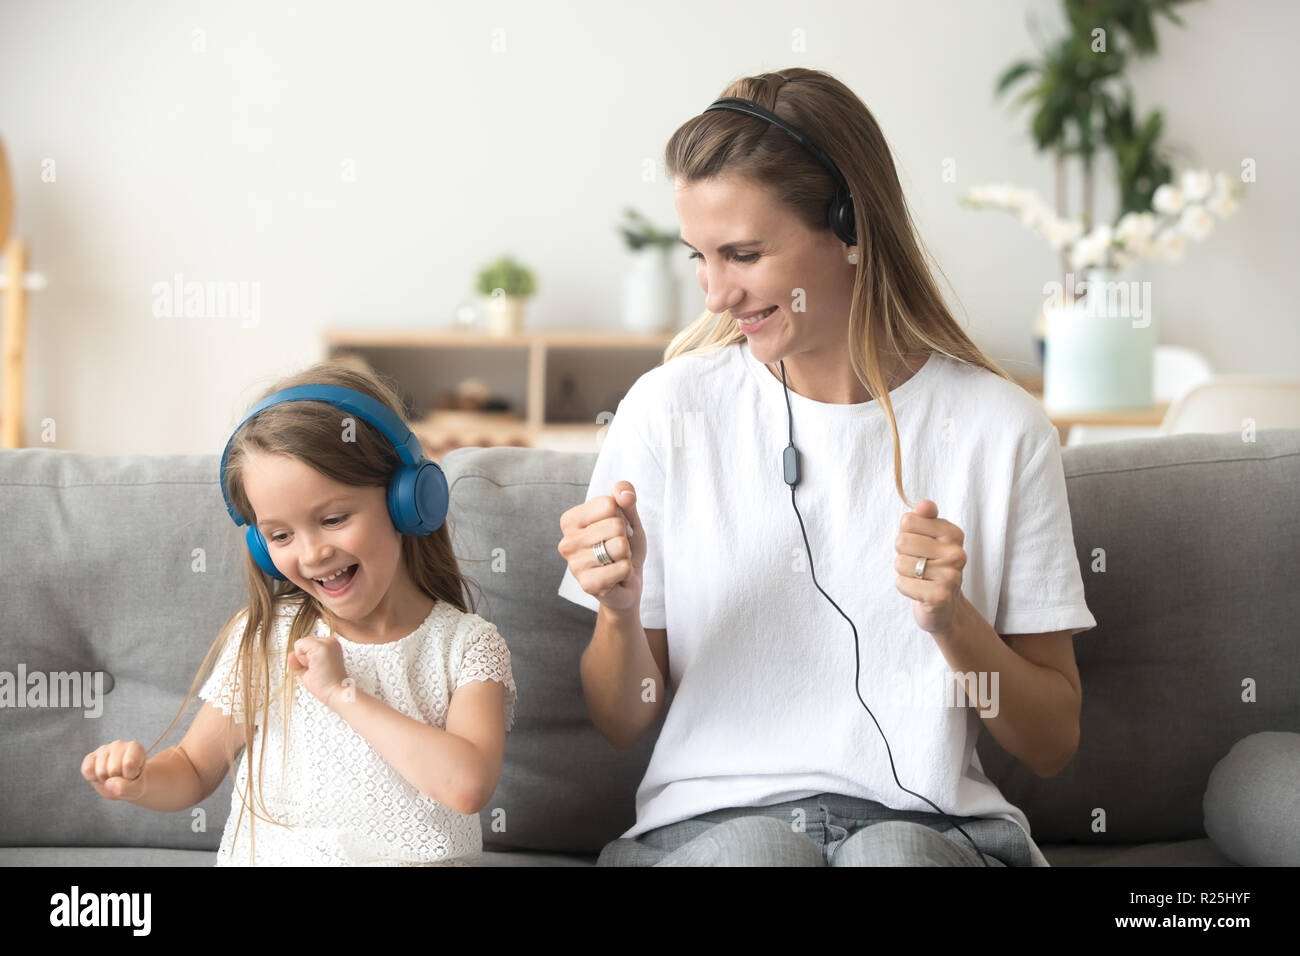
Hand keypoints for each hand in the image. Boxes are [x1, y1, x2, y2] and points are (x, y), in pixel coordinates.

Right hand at [82, 740, 148, 801]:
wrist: (125, 784)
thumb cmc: (134, 783)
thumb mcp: (137, 789)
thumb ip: (126, 787)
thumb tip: (108, 783)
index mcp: (135, 747)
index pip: (129, 764)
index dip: (129, 776)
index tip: (133, 774)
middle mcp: (119, 744)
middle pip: (113, 770)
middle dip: (117, 779)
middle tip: (121, 777)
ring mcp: (103, 749)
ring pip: (100, 772)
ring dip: (106, 780)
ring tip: (113, 776)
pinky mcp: (90, 757)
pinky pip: (87, 770)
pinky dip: (93, 778)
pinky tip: (101, 776)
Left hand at [288, 634, 349, 707]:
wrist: (335, 693)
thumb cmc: (325, 686)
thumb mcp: (309, 672)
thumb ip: (298, 663)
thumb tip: (290, 655)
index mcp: (330, 647)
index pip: (306, 648)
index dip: (306, 661)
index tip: (317, 670)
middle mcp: (330, 642)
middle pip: (303, 645)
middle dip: (304, 659)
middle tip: (317, 670)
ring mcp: (327, 643)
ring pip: (300, 644)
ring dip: (303, 660)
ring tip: (316, 668)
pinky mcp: (321, 646)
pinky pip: (299, 645)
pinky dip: (300, 658)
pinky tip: (314, 666)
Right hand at [558, 480, 646, 613]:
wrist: (627, 581)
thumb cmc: (624, 545)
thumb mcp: (628, 516)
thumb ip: (626, 497)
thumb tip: (624, 494)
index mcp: (570, 520)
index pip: (608, 503)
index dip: (621, 516)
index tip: (616, 530)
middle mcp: (567, 542)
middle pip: (615, 524)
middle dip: (625, 537)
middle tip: (617, 548)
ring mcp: (574, 565)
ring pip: (620, 546)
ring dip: (626, 555)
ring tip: (615, 561)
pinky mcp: (588, 584)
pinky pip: (623, 567)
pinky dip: (627, 571)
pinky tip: (616, 575)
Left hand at [895, 499, 966, 636]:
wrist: (945, 606)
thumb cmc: (932, 566)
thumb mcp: (930, 538)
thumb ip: (925, 518)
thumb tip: (923, 505)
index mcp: (953, 533)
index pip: (908, 520)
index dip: (906, 534)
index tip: (920, 546)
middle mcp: (956, 553)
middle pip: (902, 541)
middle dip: (903, 554)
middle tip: (919, 564)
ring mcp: (950, 576)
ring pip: (900, 563)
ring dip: (904, 572)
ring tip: (920, 578)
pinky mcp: (939, 596)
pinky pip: (901, 583)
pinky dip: (905, 588)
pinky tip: (920, 591)